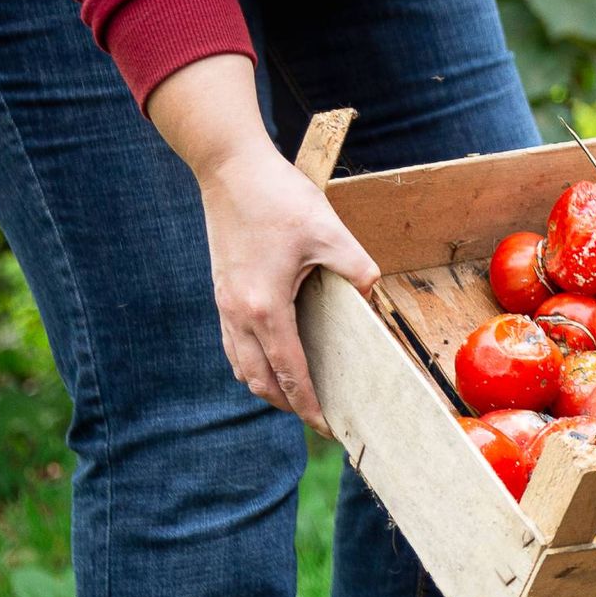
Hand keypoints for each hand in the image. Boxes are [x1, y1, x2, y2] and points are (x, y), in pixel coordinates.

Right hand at [197, 141, 378, 431]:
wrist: (228, 168)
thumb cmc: (278, 197)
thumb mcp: (329, 231)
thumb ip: (356, 269)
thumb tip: (373, 295)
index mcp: (266, 308)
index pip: (291, 374)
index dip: (310, 406)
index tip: (330, 427)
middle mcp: (239, 314)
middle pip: (261, 381)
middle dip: (291, 405)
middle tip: (322, 418)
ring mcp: (225, 305)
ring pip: (242, 367)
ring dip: (270, 388)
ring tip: (301, 396)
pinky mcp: (222, 292)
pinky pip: (234, 345)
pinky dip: (253, 364)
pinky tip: (276, 361)